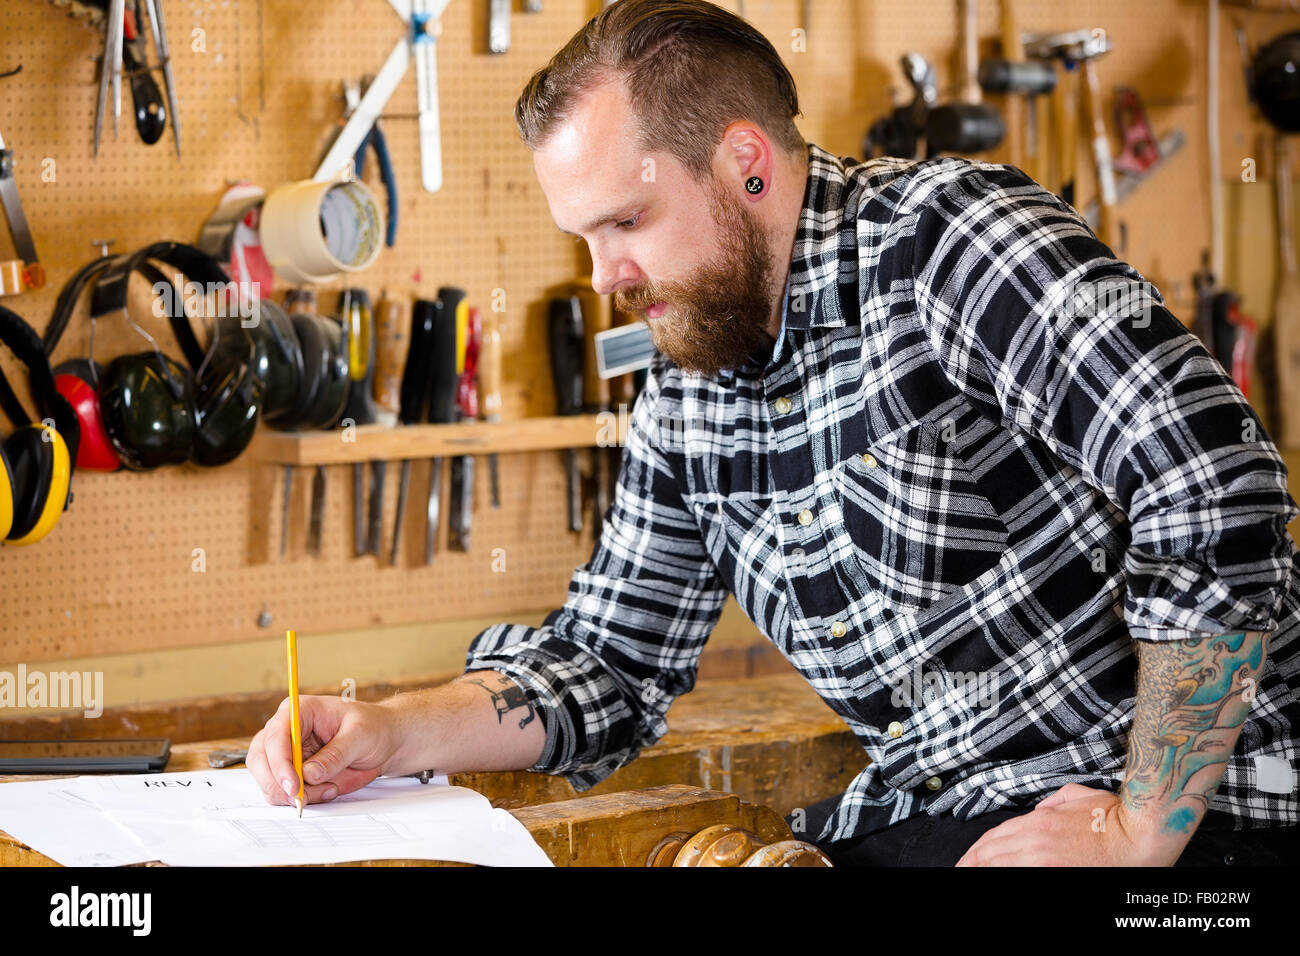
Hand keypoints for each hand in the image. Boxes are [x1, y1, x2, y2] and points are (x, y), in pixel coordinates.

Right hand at [246, 695, 398, 806]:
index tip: (294, 785)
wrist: (383, 739)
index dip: (279, 763)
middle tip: (303, 798)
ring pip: (269, 781)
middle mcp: (286, 731)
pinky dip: (302, 798)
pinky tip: (329, 789)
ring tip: (330, 788)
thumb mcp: (361, 736)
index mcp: (299, 711)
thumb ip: (336, 754)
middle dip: (278, 784)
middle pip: (261, 760)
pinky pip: (284, 792)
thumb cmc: (373, 727)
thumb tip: (309, 774)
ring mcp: (286, 754)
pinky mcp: (293, 773)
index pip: (276, 736)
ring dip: (294, 794)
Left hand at [954, 783, 1181, 866]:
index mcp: (1038, 821)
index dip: (977, 850)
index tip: (967, 860)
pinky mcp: (1056, 872)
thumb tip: (1040, 811)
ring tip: (969, 873)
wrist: (1138, 832)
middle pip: (992, 854)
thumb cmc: (1115, 814)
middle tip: (961, 869)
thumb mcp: (1076, 796)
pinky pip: (1021, 875)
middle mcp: (1035, 840)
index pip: (995, 837)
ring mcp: (1043, 859)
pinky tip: (995, 876)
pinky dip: (1005, 874)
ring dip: (983, 869)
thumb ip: (1052, 803)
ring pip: (1001, 865)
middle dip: (973, 863)